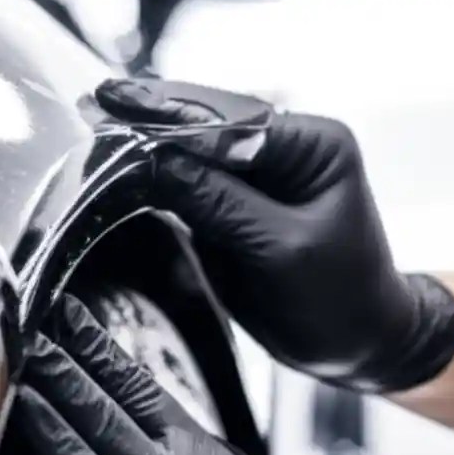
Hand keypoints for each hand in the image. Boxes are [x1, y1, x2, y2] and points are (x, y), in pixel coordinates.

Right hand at [96, 78, 453, 391]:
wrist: (358, 346)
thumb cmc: (339, 301)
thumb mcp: (279, 250)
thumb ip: (217, 203)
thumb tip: (151, 163)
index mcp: (313, 144)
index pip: (231, 120)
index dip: (171, 118)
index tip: (118, 112)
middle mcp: (285, 148)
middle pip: (206, 127)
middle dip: (152, 124)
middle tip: (95, 108)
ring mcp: (257, 176)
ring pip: (191, 153)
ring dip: (147, 149)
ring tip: (95, 134)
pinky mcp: (234, 205)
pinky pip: (188, 185)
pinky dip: (156, 181)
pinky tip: (118, 171)